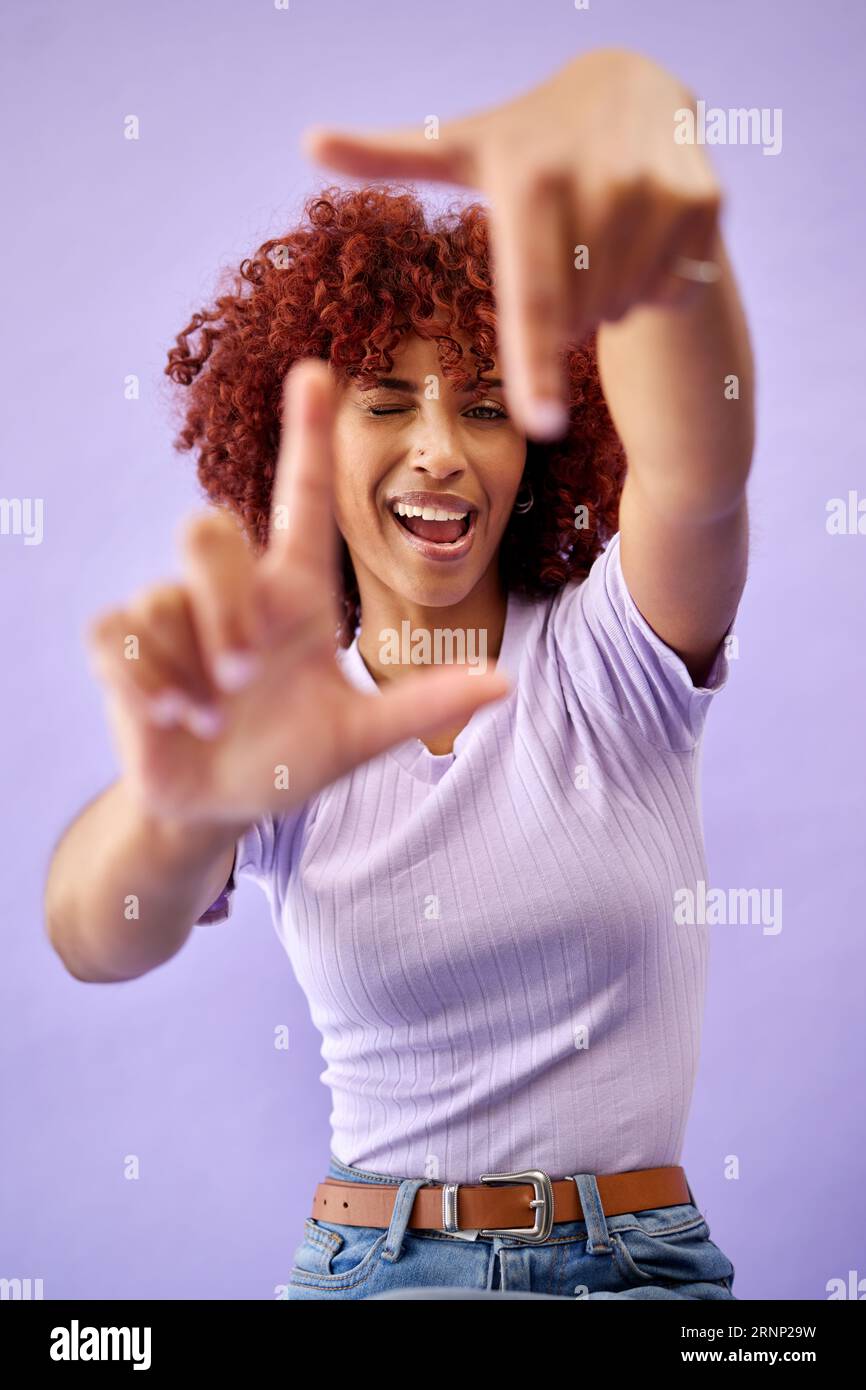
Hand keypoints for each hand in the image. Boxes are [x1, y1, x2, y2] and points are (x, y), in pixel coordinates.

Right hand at [86, 360, 509, 826]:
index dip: (308, 438)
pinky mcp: (123, 647)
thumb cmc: (288, 759)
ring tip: (210, 719)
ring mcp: (175, 615)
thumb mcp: (356, 737)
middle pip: (207, 530)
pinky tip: (172, 716)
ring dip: (191, 667)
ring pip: (162, 595)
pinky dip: (148, 680)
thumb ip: (420, 703)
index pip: (301, 501)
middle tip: (245, 671)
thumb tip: (503, 682)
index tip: (317, 372)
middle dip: (224, 605)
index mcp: (294, 596)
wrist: (216, 805)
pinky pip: (119, 632)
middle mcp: (235, 592)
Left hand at [302, 48, 721, 437]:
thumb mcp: (464, 144)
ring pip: (622, 307)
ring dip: (607, 298)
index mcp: (528, 180)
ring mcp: (658, 190)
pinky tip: (642, 234)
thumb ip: (388, 154)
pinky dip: (652, 282)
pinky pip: (670, 288)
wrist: (635, 82)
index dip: (535, 364)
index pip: (532, 297)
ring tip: (601, 235)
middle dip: (567, 311)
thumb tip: (306, 144)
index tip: (540, 426)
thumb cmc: (530, 135)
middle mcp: (598, 181)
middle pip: (578, 318)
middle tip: (566, 246)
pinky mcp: (706, 199)